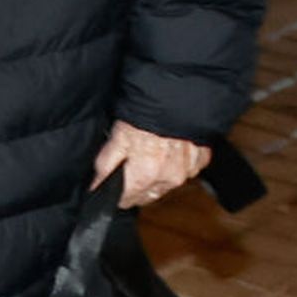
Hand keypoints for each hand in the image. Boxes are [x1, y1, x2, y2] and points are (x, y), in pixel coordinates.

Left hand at [91, 120, 209, 208]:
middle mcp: (168, 179)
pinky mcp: (201, 159)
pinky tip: (169, 149)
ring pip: (167, 184)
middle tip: (130, 166)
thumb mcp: (116, 138)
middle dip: (137, 187)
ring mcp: (188, 170)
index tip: (113, 187)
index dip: (117, 195)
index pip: (128, 201)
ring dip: (158, 176)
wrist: (176, 95)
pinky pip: (186, 169)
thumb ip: (105, 166)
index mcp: (144, 176)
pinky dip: (177, 163)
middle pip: (148, 195)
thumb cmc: (145, 113)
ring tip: (150, 153)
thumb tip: (95, 186)